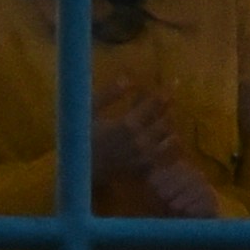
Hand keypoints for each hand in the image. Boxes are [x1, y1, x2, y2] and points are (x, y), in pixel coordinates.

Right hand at [90, 87, 217, 222]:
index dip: (165, 93)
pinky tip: (162, 139)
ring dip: (167, 127)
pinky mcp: (143, 170)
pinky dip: (167, 145)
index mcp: (127, 124)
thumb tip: (127, 79)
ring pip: (169, 138)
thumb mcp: (87, 111)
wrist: (77, 170)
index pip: (155, 105)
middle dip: (166, 110)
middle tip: (164, 102)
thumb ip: (108, 94)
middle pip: (166, 120)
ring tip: (161, 119)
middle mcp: (140, 141)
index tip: (172, 84)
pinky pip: (165, 156)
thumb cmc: (79, 138)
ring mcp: (143, 158)